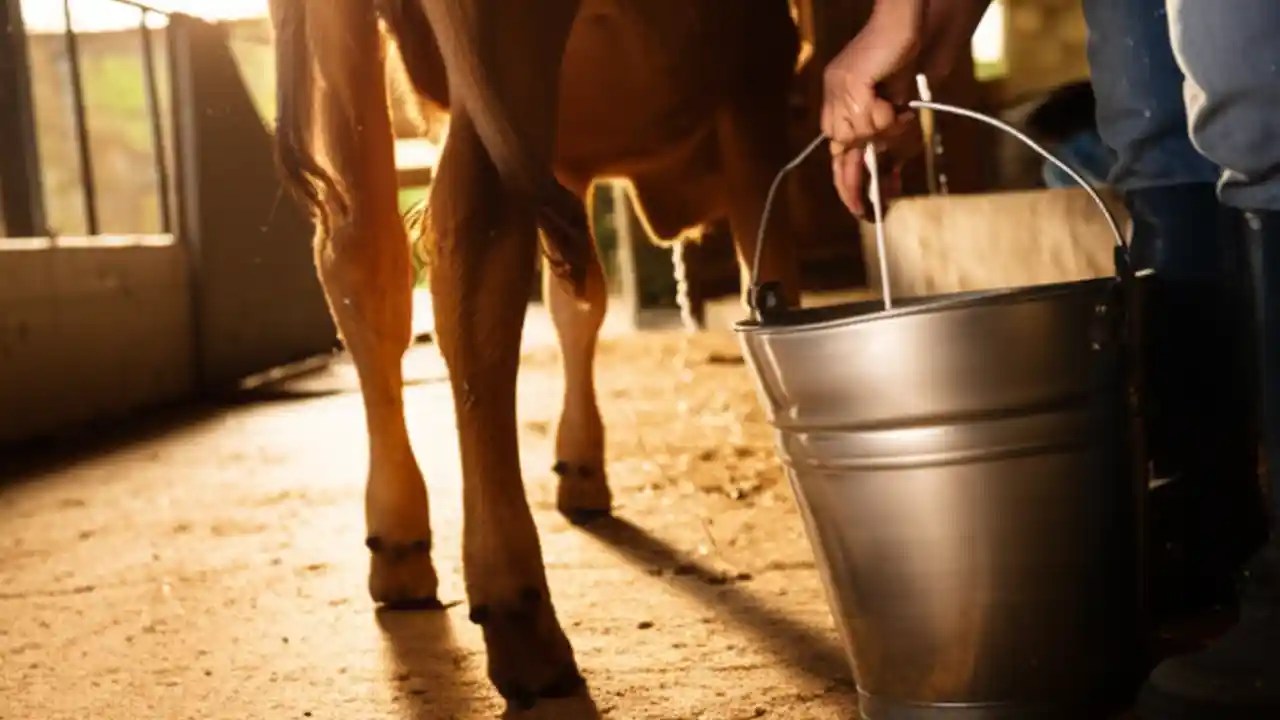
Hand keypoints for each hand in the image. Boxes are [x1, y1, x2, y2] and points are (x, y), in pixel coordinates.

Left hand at [821, 2, 921, 215]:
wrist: (902, 24)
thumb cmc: (900, 57)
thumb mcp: (891, 103)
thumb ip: (884, 132)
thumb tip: (888, 170)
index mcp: (837, 102)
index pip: (837, 152)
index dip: (847, 182)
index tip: (860, 208)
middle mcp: (832, 98)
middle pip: (846, 148)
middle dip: (868, 166)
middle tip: (886, 187)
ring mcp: (838, 91)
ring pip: (861, 135)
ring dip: (886, 128)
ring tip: (897, 108)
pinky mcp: (850, 84)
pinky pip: (870, 120)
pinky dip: (887, 115)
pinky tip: (894, 100)